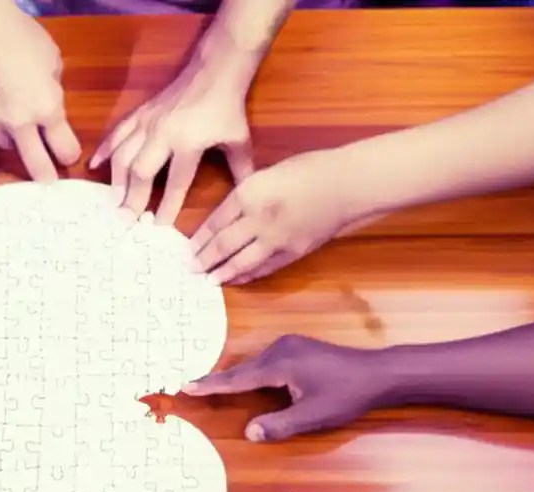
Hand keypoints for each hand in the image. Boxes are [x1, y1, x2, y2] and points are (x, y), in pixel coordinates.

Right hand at [0, 0, 79, 181]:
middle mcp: (20, 123)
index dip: (70, 154)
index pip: (65, 148)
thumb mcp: (51, 60)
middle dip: (47, 175)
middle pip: (38, 165)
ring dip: (17, 144)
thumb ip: (53, 87)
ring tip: (19, 135)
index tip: (69, 154)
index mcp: (47, 109)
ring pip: (9, 148)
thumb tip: (49, 97)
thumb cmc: (20, 34)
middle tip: (49, 181)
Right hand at [91, 60, 253, 225]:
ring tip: (112, 200)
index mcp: (188, 143)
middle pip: (141, 171)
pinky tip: (95, 165)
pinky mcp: (141, 113)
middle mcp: (163, 134)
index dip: (167, 207)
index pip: (176, 183)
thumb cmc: (227, 106)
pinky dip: (105, 149)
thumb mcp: (238, 139)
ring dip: (116, 179)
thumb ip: (240, 170)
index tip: (157, 226)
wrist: (215, 69)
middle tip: (124, 220)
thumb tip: (246, 198)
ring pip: (124, 154)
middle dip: (131, 198)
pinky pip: (117, 132)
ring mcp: (148, 122)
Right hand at [182, 334, 388, 440]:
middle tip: (192, 387)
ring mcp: (290, 345)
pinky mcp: (298, 347)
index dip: (212, 385)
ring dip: (236, 376)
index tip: (187, 386)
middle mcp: (280, 349)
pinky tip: (248, 380)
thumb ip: (279, 425)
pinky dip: (251, 372)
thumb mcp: (312, 416)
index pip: (238, 378)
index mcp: (280, 364)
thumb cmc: (346, 395)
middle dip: (218, 379)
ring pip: (254, 364)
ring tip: (212, 386)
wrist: (378, 373)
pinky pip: (265, 361)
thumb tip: (248, 433)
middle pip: (242, 368)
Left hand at [190, 150, 369, 284]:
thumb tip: (226, 218)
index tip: (187, 248)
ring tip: (209, 279)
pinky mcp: (293, 253)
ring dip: (222, 272)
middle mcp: (258, 218)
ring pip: (241, 261)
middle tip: (190, 268)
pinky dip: (248, 275)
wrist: (347, 184)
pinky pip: (264, 268)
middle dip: (204, 259)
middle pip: (223, 244)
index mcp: (249, 193)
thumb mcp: (268, 174)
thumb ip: (246, 195)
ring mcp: (276, 239)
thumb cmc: (309, 169)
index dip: (199, 238)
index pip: (215, 221)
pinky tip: (237, 278)